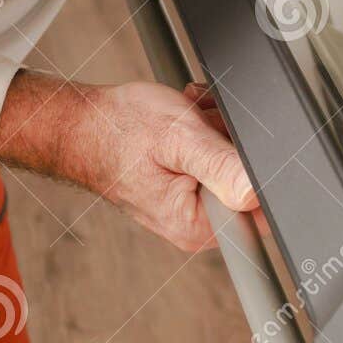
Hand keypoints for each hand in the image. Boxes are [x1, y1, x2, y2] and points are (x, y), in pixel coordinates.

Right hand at [0, 72, 257, 250]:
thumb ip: (221, 165)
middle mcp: (196, 223)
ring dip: (219, 130)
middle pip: (250, 180)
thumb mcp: (178, 138)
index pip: (260, 208)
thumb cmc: (117, 130)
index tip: (227, 140)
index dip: (257, 165)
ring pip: (235, 162)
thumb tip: (257, 191)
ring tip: (189, 118)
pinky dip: (207, 132)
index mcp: (196, 224)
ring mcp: (192, 206)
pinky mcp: (189, 188)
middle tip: (200, 124)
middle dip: (232, 141)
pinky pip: (217, 158)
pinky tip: (188, 121)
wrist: (82, 123)